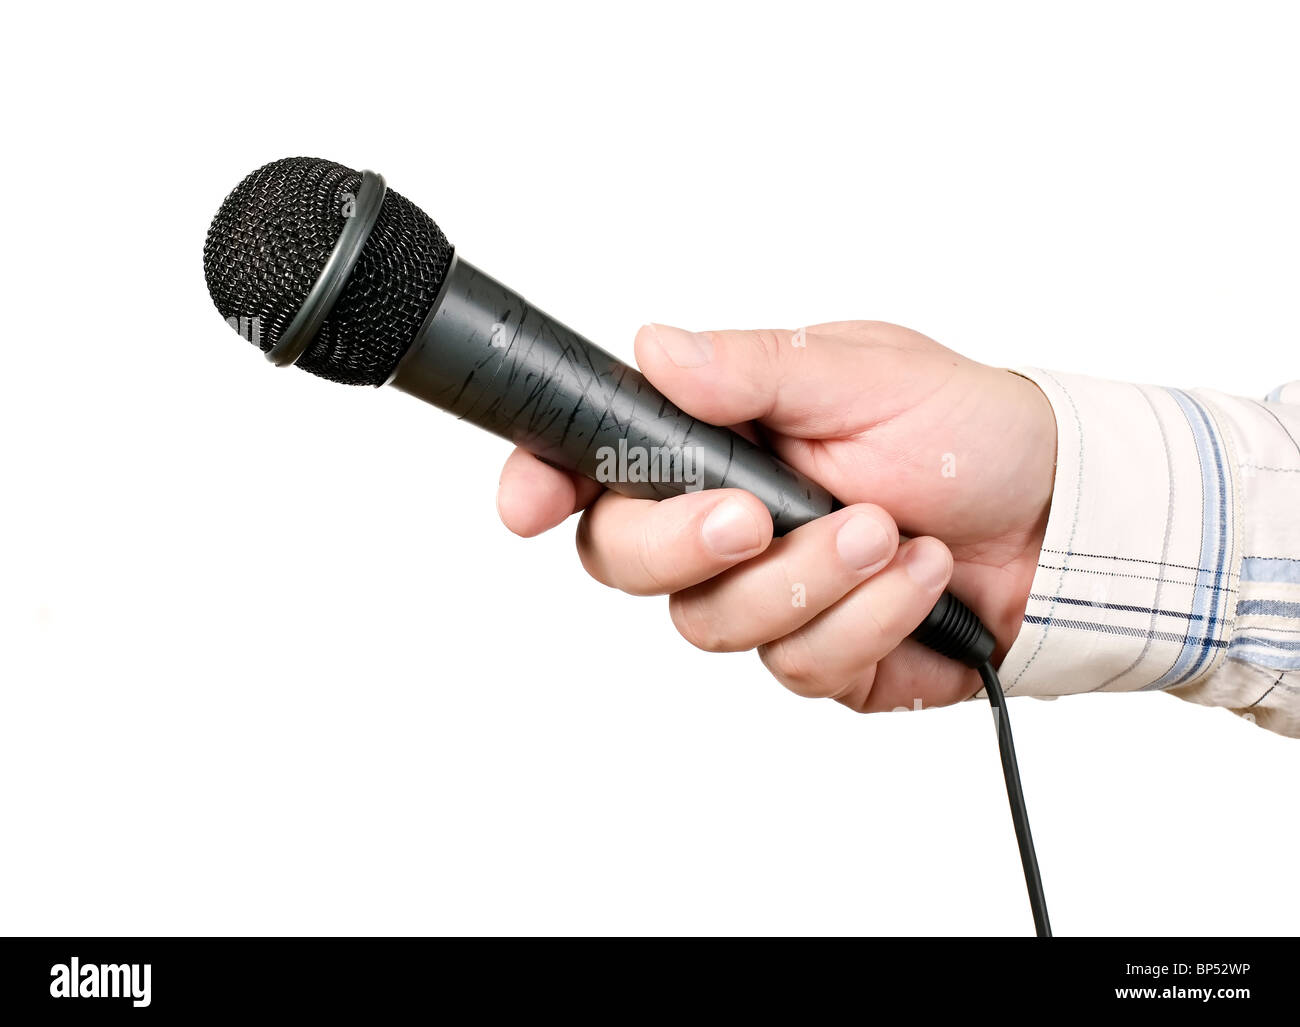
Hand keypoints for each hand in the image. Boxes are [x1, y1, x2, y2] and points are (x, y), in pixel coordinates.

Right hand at [496, 321, 1055, 711]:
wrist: (1062, 515)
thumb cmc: (966, 428)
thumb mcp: (865, 371)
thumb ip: (754, 367)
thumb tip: (655, 346)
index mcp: (713, 439)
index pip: (592, 463)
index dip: (539, 483)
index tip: (528, 504)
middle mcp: (723, 521)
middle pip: (623, 560)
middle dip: (684, 544)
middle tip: (755, 515)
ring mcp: (766, 595)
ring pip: (711, 625)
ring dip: (806, 580)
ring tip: (885, 531)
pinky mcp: (819, 655)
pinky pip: (801, 667)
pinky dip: (867, 621)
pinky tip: (919, 576)